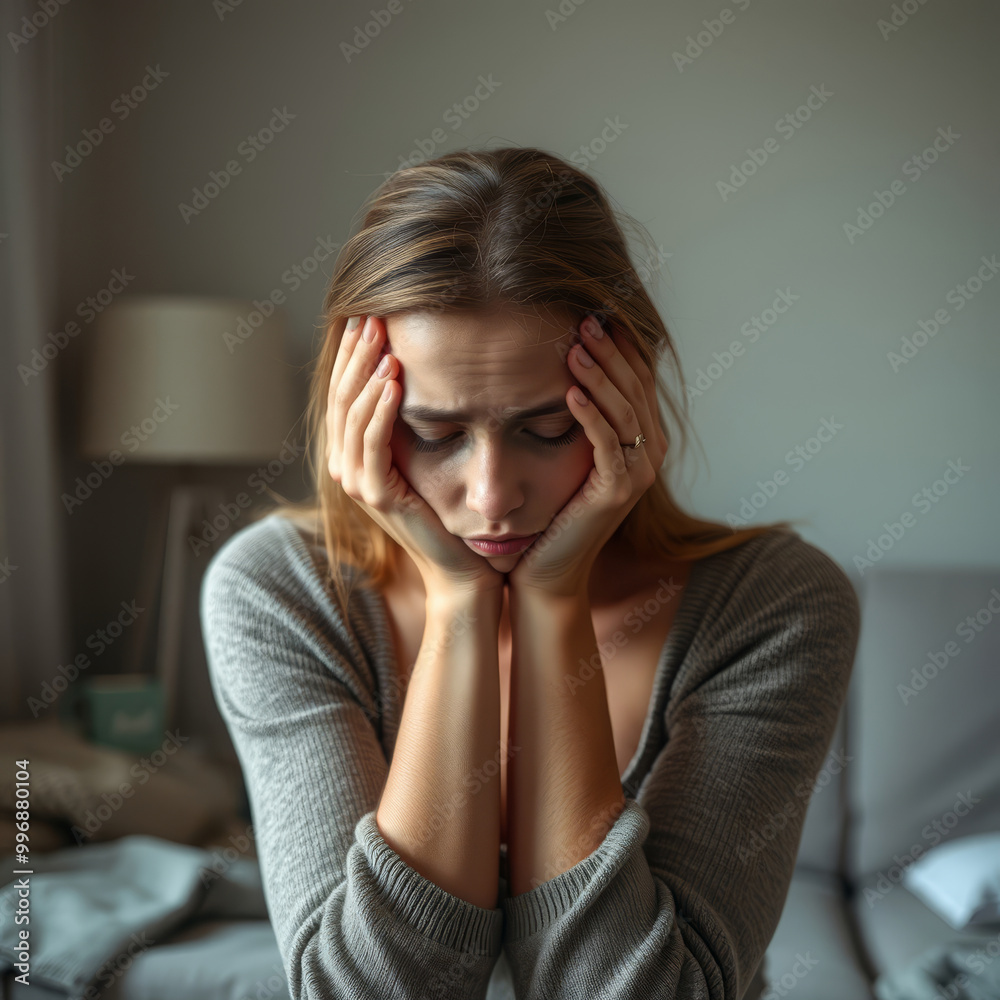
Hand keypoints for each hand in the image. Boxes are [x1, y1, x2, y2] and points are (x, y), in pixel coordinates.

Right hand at [327, 314, 506, 599]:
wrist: (462, 567)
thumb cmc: (451, 513)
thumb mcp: (428, 456)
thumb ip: (411, 421)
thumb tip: (416, 367)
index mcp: (356, 454)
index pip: (345, 393)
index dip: (352, 354)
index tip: (368, 316)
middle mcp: (347, 467)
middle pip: (341, 398)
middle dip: (355, 355)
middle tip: (370, 316)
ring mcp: (357, 483)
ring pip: (351, 415)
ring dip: (365, 374)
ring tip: (382, 340)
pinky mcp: (376, 496)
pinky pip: (372, 443)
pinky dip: (380, 410)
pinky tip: (394, 382)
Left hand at [509, 314, 666, 597]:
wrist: (549, 568)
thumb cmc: (553, 510)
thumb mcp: (569, 453)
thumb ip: (580, 416)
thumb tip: (563, 365)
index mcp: (641, 439)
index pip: (637, 380)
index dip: (619, 346)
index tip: (594, 314)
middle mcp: (649, 453)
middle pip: (635, 388)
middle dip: (610, 351)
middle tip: (585, 318)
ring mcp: (637, 473)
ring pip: (624, 410)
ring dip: (599, 375)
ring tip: (574, 345)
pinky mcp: (617, 491)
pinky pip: (607, 443)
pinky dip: (590, 415)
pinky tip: (569, 391)